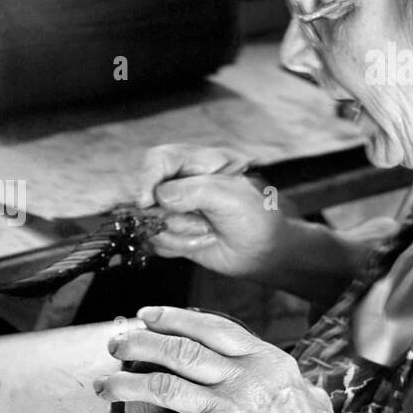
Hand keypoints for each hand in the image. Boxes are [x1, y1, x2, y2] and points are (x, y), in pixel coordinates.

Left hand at [95, 306, 360, 412]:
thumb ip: (296, 386)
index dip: (175, 318)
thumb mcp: (313, 401)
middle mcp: (243, 377)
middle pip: (179, 350)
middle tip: (115, 345)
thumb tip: (297, 383)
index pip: (212, 327)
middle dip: (139, 343)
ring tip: (103, 386)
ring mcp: (226, 406)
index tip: (147, 315)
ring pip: (162, 384)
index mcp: (267, 361)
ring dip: (125, 384)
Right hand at [135, 144, 295, 281]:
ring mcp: (174, 209)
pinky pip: (155, 242)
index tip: (148, 201)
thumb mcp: (232, 197)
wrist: (264, 252)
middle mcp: (181, 183)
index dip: (148, 178)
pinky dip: (177, 246)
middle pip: (148, 196)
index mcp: (198, 161)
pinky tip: (201, 242)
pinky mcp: (171, 232)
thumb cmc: (257, 217)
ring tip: (208, 232)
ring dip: (180, 233)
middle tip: (203, 222)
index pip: (158, 160)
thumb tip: (159, 196)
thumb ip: (195, 190)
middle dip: (173, 216)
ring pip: (151, 222)